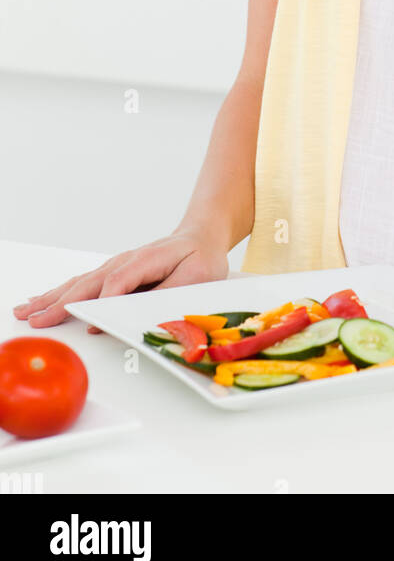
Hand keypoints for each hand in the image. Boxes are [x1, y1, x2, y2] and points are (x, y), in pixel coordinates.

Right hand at [11, 227, 228, 333]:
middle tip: (36, 319)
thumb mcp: (196, 276)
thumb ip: (167, 294)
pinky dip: (60, 293)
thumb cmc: (200, 258)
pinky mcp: (113, 273)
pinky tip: (42, 300)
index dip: (103, 303)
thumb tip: (136, 312)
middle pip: (89, 283)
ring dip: (52, 298)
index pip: (119, 282)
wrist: (201, 237)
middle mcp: (125, 261)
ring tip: (26, 310)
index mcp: (147, 259)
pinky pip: (83, 284)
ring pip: (80, 283)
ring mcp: (117, 265)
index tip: (88, 323)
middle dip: (61, 303)